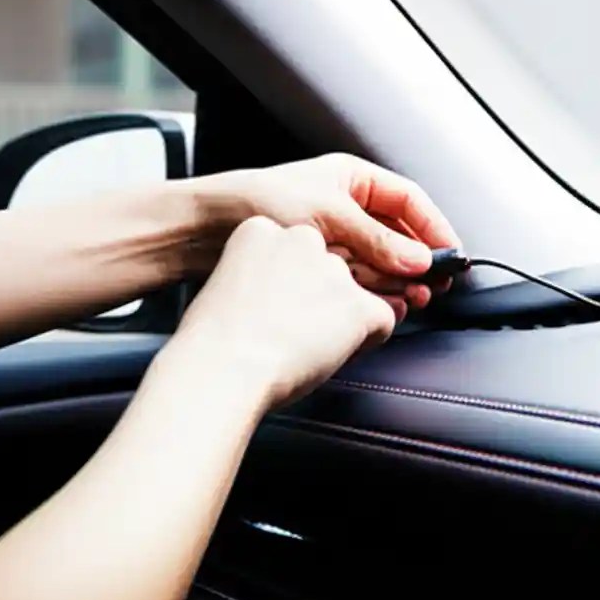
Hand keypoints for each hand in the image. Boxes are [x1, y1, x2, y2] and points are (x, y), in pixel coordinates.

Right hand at [165, 216, 396, 408]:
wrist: (220, 369)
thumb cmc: (214, 343)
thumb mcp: (231, 288)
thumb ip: (265, 278)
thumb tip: (294, 296)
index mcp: (263, 230)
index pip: (299, 251)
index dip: (292, 287)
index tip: (276, 310)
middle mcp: (303, 239)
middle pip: (332, 269)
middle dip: (322, 302)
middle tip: (294, 333)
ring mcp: (334, 270)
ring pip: (359, 294)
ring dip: (343, 320)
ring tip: (309, 346)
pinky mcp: (359, 304)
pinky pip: (384, 319)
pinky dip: (367, 341)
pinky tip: (334, 353)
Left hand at [188, 154, 460, 312]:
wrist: (203, 227)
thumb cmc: (256, 201)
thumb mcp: (328, 216)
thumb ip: (377, 241)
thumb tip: (417, 260)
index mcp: (350, 178)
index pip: (409, 201)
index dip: (434, 227)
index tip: (452, 254)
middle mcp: (344, 204)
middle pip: (397, 233)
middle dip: (418, 259)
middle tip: (435, 284)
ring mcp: (331, 234)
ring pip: (379, 257)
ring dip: (398, 277)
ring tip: (414, 298)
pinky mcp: (315, 262)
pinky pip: (355, 275)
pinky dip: (372, 288)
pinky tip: (383, 302)